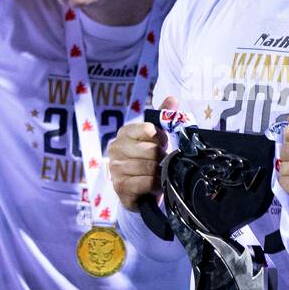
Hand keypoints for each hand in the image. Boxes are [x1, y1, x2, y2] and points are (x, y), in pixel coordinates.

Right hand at [108, 95, 176, 210]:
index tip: (162, 145)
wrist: (139, 190)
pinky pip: (147, 182)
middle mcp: (116, 148)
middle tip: (161, 163)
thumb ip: (162, 117)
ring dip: (159, 173)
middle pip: (151, 150)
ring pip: (150, 166)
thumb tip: (172, 99)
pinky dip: (155, 184)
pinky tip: (154, 184)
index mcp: (124, 132)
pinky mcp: (121, 187)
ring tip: (158, 174)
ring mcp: (116, 168)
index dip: (161, 139)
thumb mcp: (155, 138)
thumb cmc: (147, 159)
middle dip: (161, 158)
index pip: (149, 130)